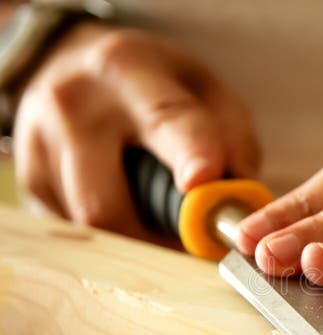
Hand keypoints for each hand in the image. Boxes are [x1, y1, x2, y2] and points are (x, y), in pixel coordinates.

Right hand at [13, 22, 259, 237]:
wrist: (69, 61)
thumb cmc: (151, 81)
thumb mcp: (203, 86)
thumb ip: (233, 136)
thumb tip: (245, 197)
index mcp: (128, 72)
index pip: (164, 119)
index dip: (189, 156)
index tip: (207, 184)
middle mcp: (74, 106)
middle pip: (110, 201)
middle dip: (160, 234)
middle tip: (197, 239)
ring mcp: (40, 146)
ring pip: (93, 224)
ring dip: (140, 235)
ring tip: (164, 215)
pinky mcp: (31, 179)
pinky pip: (80, 227)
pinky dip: (116, 228)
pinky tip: (128, 202)